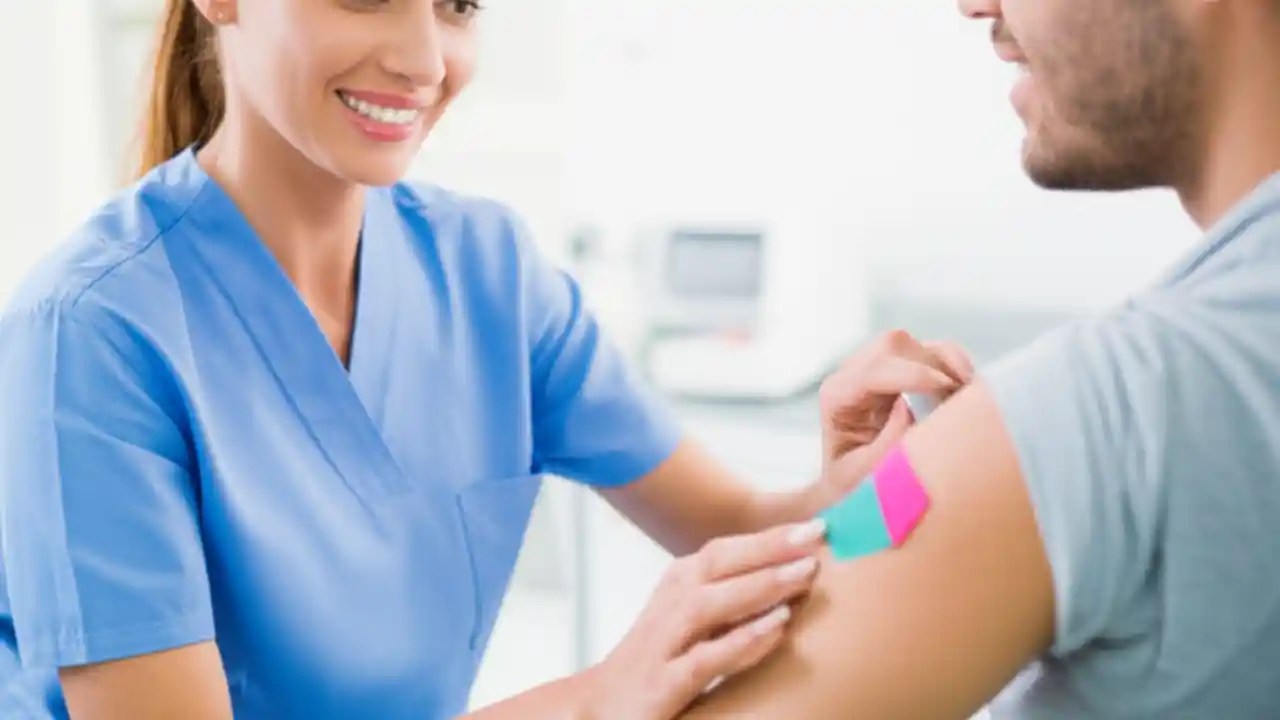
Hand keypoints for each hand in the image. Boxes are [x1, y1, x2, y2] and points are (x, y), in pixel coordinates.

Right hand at [582, 520, 827, 719]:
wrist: (599, 709)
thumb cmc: (660, 660)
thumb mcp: (692, 621)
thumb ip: (733, 597)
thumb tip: (791, 573)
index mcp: (679, 585)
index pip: (724, 551)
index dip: (768, 536)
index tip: (816, 524)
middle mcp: (669, 605)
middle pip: (716, 564)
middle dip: (767, 547)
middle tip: (816, 534)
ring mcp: (662, 644)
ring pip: (709, 604)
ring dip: (758, 586)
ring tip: (804, 574)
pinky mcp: (661, 685)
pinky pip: (704, 659)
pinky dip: (740, 642)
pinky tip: (776, 630)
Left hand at [817, 330, 973, 500]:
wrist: (855, 492)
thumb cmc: (856, 488)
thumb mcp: (865, 476)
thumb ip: (884, 445)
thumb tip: (906, 408)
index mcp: (837, 397)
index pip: (872, 370)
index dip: (912, 374)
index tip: (945, 388)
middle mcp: (852, 376)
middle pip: (893, 345)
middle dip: (931, 364)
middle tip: (960, 393)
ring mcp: (876, 371)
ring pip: (914, 344)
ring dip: (946, 363)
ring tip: (966, 391)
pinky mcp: (900, 373)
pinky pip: (929, 353)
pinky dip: (952, 364)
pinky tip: (964, 388)